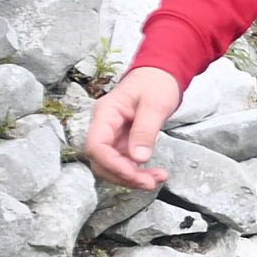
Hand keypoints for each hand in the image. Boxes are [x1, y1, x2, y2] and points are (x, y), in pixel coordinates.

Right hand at [84, 65, 182, 188]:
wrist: (161, 74)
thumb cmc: (157, 82)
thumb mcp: (156, 104)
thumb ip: (145, 130)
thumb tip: (138, 158)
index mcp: (106, 113)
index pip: (96, 145)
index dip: (112, 164)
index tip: (134, 175)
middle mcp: (104, 126)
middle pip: (102, 161)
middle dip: (124, 176)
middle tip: (150, 182)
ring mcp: (112, 135)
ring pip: (112, 165)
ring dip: (132, 177)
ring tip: (157, 179)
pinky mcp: (122, 141)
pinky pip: (124, 162)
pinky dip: (137, 171)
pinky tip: (153, 174)